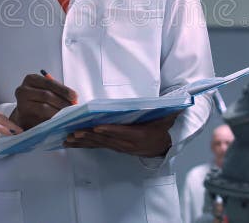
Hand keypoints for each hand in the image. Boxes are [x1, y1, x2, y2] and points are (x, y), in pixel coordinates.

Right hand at [10, 74, 78, 129]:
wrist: (25, 114)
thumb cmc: (39, 100)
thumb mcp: (47, 90)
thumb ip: (58, 92)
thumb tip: (74, 99)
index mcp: (31, 79)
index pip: (49, 83)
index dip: (63, 90)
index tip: (75, 97)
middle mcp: (22, 90)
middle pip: (46, 95)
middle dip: (62, 102)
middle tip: (73, 108)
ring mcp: (21, 104)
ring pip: (44, 108)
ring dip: (58, 112)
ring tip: (68, 114)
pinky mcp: (22, 118)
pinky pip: (40, 119)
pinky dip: (51, 120)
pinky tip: (59, 121)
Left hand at [63, 112, 180, 156]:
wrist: (165, 146)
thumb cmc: (164, 128)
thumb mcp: (168, 118)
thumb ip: (170, 109)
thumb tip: (178, 100)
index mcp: (140, 135)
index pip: (123, 132)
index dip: (110, 130)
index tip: (97, 127)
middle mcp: (128, 144)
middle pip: (107, 140)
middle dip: (89, 136)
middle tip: (74, 133)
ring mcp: (121, 147)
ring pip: (100, 144)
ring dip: (84, 142)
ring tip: (69, 138)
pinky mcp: (116, 147)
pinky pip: (99, 146)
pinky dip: (85, 144)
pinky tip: (73, 143)